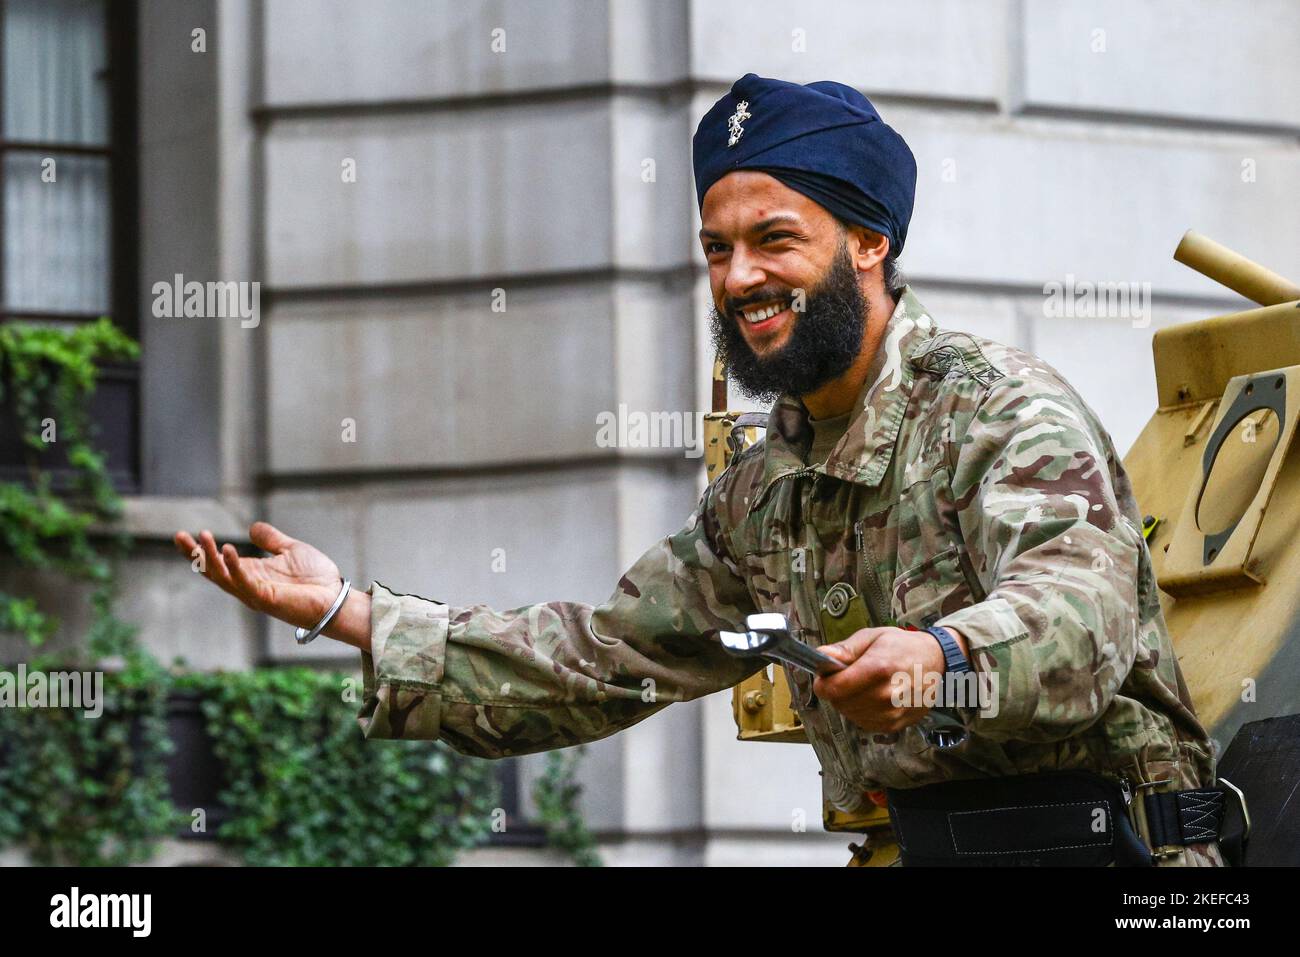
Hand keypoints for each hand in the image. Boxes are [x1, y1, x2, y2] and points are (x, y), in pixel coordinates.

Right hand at [173, 521, 370, 649]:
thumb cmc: (315, 578)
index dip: (199, 550)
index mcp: (250, 573)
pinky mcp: (266, 599)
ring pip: (223, 577)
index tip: (182, 535)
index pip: (217, 562)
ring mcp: (255, 593)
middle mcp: (247, 585)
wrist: (335, 597)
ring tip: (202, 537)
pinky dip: (235, 567)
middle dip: (195, 555)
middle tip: (179, 536)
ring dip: (210, 558)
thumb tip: (252, 528)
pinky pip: (245, 582)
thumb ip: (270, 540)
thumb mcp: (290, 551)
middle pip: (212, 571)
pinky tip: (228, 549)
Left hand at [813, 626, 953, 733]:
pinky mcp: (895, 724)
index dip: (823, 683)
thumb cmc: (903, 647)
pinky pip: (864, 722)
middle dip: (836, 690)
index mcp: (878, 669)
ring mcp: (892, 713)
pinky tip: (871, 696)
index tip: (825, 676)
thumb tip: (822, 656)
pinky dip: (861, 711)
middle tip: (846, 677)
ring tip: (862, 685)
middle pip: (839, 703)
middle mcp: (886, 695)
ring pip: (850, 714)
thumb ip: (845, 649)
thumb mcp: (872, 637)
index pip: (834, 689)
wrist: (936, 662)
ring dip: (848, 701)